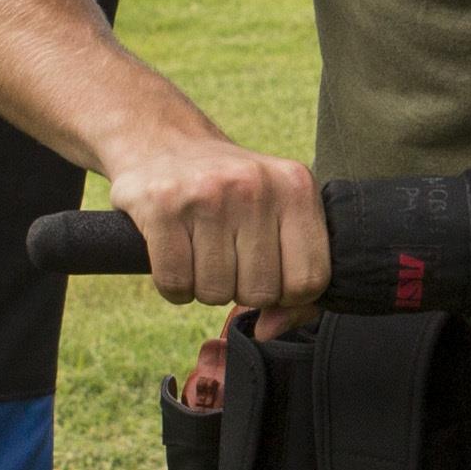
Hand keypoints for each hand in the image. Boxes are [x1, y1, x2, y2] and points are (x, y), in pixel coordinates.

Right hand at [102, 132, 326, 314]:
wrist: (163, 139)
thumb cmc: (229, 191)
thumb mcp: (278, 211)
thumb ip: (296, 273)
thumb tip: (270, 330)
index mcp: (295, 187)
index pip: (309, 280)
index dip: (286, 295)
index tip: (267, 276)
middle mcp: (255, 186)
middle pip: (260, 292)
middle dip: (240, 289)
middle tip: (227, 258)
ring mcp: (207, 194)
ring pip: (215, 293)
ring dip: (204, 287)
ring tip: (200, 252)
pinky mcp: (161, 206)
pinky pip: (174, 284)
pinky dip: (173, 286)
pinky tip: (176, 255)